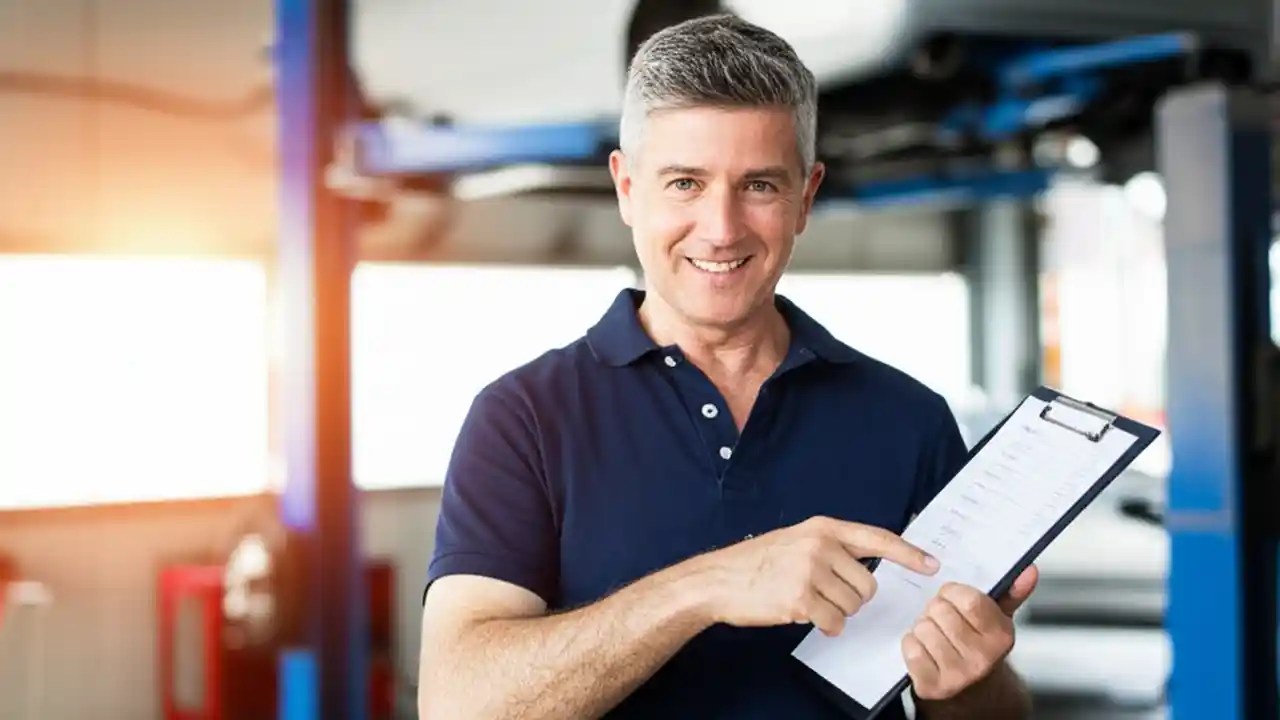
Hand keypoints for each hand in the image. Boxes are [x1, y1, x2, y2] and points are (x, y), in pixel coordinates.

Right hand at [698, 515, 939, 636]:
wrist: (718, 579)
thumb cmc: (756, 562)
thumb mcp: (795, 540)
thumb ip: (829, 548)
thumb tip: (865, 569)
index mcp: (822, 528)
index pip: (876, 539)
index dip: (907, 553)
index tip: (931, 564)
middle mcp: (820, 546)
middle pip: (867, 585)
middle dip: (852, 598)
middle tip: (824, 595)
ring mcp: (810, 572)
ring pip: (852, 606)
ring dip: (835, 612)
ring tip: (806, 601)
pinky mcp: (801, 599)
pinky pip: (834, 622)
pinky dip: (824, 625)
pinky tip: (801, 613)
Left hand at [902, 564, 1038, 700]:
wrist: (973, 691)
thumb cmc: (980, 646)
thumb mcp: (997, 618)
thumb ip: (1011, 592)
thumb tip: (1028, 571)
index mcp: (1000, 636)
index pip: (969, 599)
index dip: (953, 592)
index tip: (952, 595)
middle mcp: (982, 658)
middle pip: (940, 610)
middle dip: (936, 609)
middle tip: (943, 618)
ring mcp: (957, 675)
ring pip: (923, 628)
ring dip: (924, 627)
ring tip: (936, 634)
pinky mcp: (932, 686)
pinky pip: (911, 648)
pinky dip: (912, 644)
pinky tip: (925, 649)